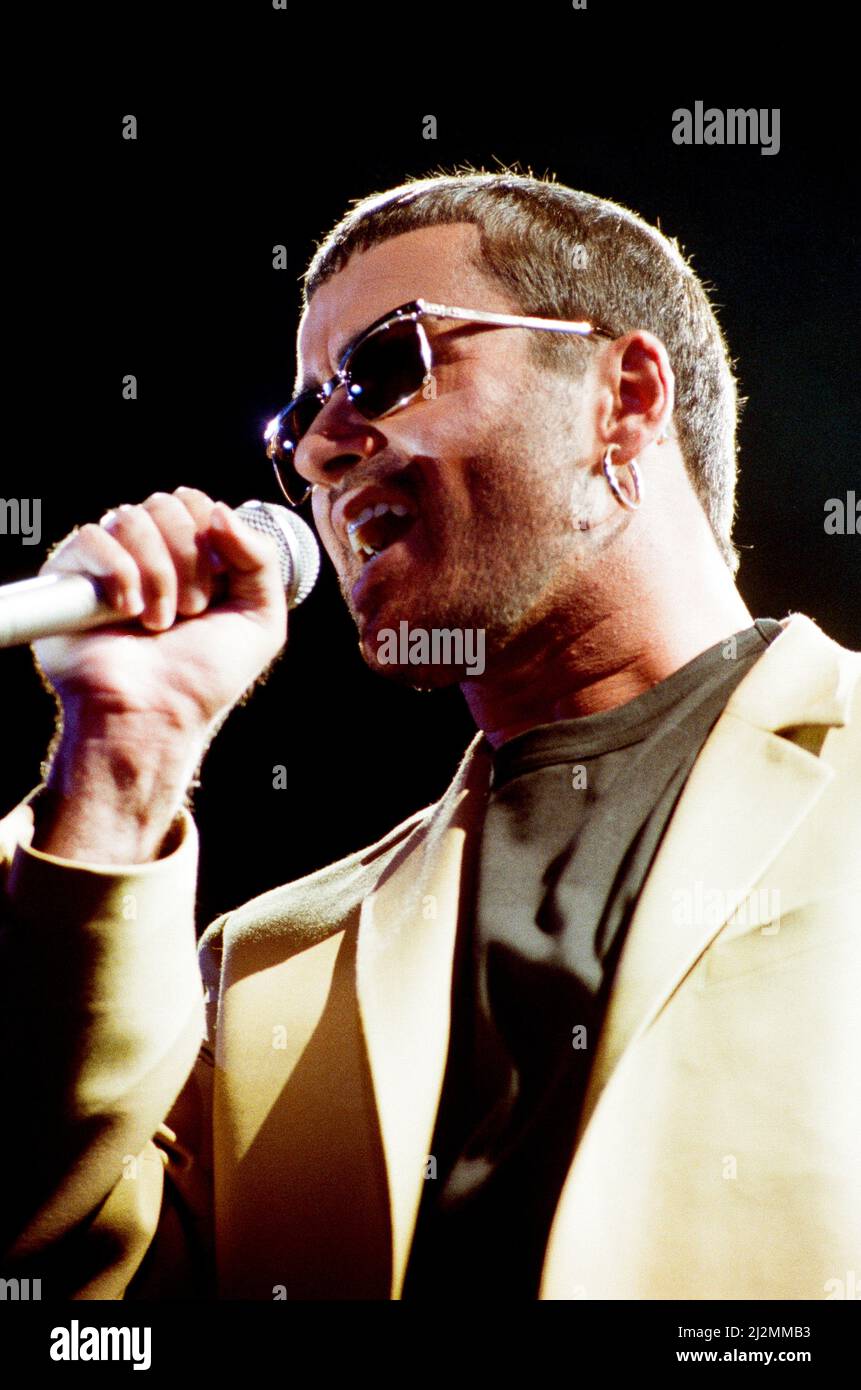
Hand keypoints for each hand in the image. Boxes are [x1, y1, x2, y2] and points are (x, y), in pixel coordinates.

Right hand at [35, 487, 287, 731]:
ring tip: (158, 621)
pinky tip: (127, 610)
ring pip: (131, 518)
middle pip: (165, 504)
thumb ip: (260, 559)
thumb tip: (219, 510)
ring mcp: (106, 564)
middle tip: (191, 611)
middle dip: (188, 558)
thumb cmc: (203, 677)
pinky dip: (118, 572)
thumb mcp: (260, 619)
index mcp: (189, 557)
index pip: (196, 504)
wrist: (154, 716)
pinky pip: (91, 537)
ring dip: (157, 573)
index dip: (212, 536)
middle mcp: (147, 554)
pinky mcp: (68, 578)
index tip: (216, 588)